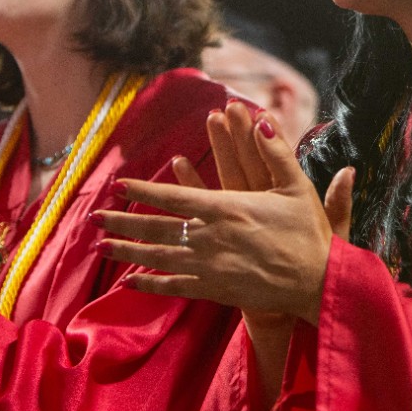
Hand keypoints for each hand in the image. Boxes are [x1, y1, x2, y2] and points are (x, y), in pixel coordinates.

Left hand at [94, 105, 353, 322]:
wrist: (317, 283)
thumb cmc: (309, 234)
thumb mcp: (297, 187)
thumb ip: (277, 153)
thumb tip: (264, 121)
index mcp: (228, 209)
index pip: (174, 198)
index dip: (144, 191)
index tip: (118, 185)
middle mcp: (211, 237)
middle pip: (157, 228)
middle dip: (123, 220)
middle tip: (94, 216)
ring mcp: (210, 266)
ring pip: (159, 256)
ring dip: (127, 250)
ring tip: (101, 245)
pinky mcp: (215, 289)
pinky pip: (174, 285)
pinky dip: (149, 283)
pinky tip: (128, 281)